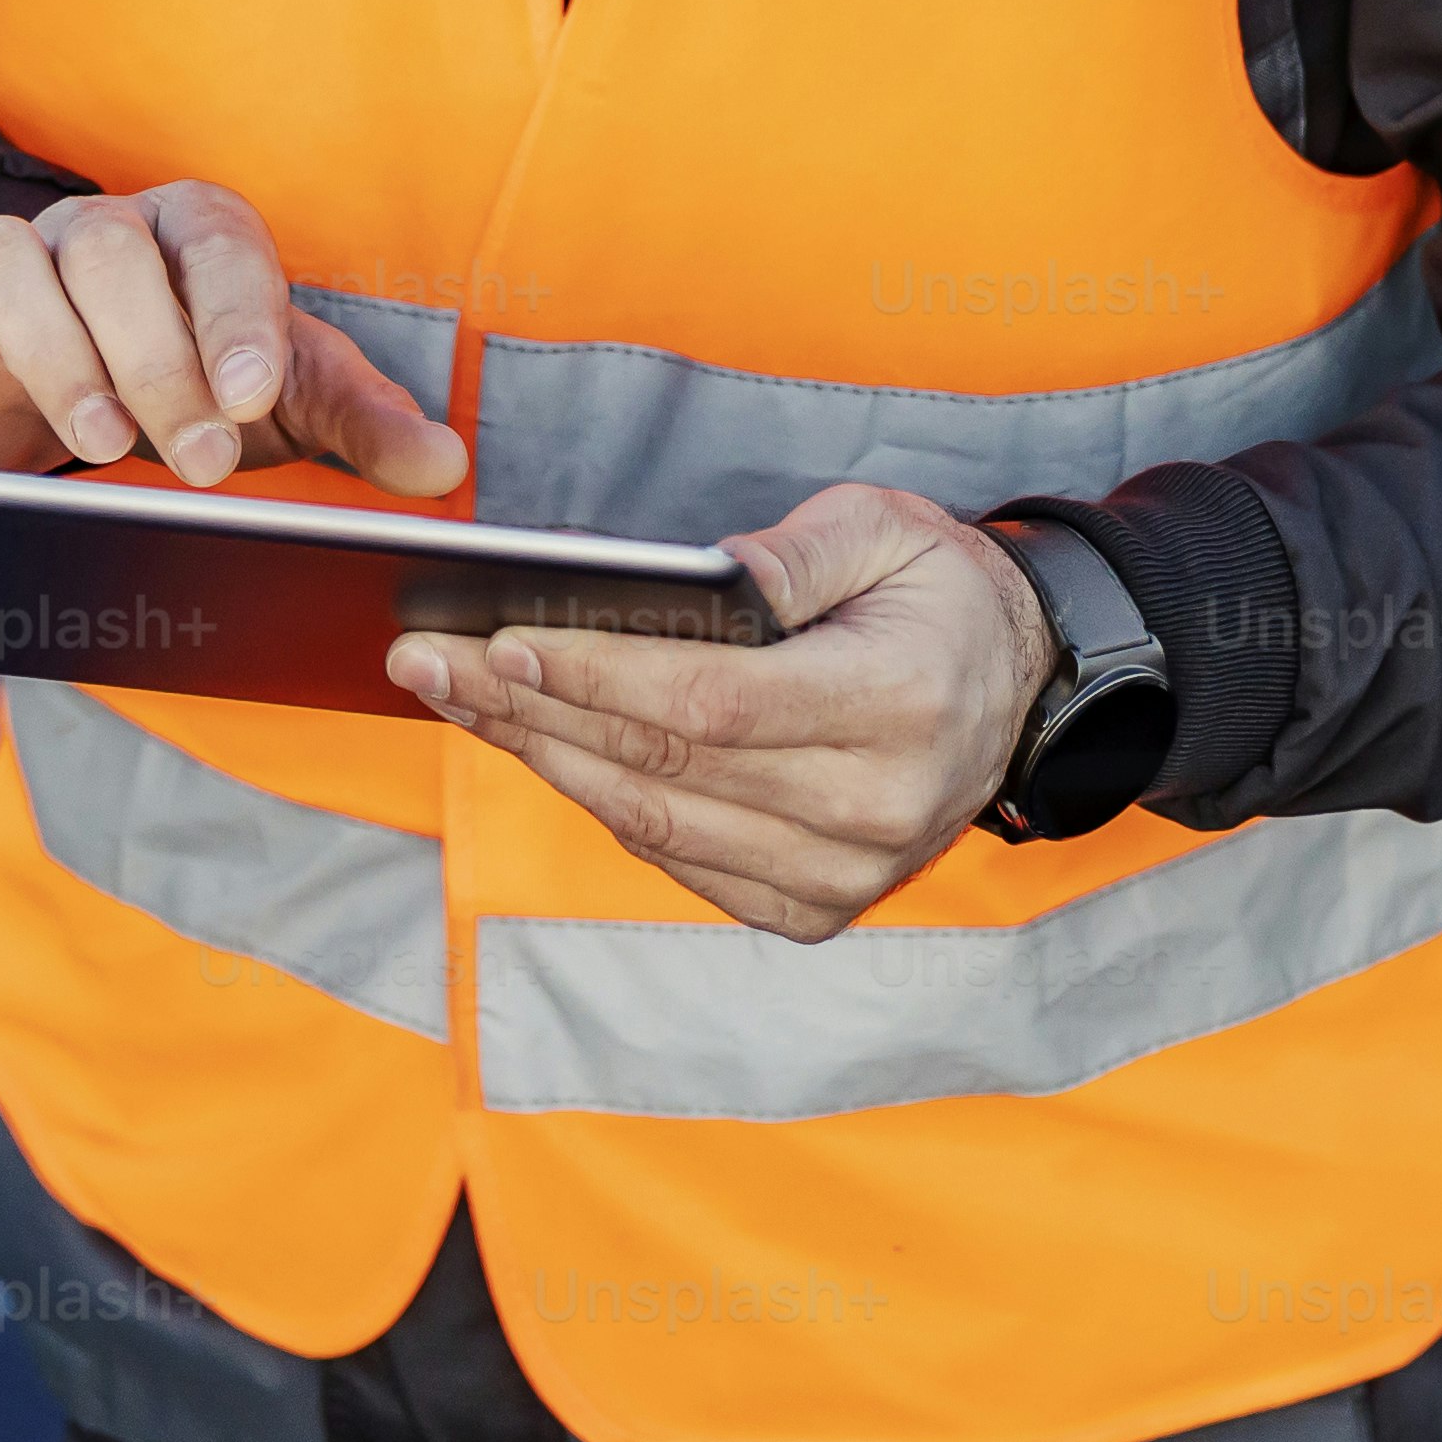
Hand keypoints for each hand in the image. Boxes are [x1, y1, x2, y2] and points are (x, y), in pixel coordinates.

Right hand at [0, 181, 468, 494]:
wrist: (94, 402)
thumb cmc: (203, 386)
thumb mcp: (292, 404)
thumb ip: (364, 425)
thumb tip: (444, 467)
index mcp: (198, 233)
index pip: (222, 248)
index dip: (235, 319)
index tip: (250, 399)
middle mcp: (99, 233)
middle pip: (112, 255)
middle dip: (156, 358)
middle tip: (196, 461)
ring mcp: (7, 269)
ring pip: (2, 256)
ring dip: (50, 349)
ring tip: (95, 445)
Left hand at [392, 483, 1051, 938]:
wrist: (1017, 688)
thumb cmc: (938, 593)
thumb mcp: (888, 530)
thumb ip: (796, 553)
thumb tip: (699, 578)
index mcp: (894, 709)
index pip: (712, 705)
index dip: (595, 678)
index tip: (497, 640)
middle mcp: (871, 812)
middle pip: (661, 768)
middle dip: (526, 712)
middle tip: (424, 662)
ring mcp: (843, 877)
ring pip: (654, 824)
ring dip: (542, 760)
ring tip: (456, 699)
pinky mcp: (814, 911)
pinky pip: (680, 862)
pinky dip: (602, 803)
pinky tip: (541, 748)